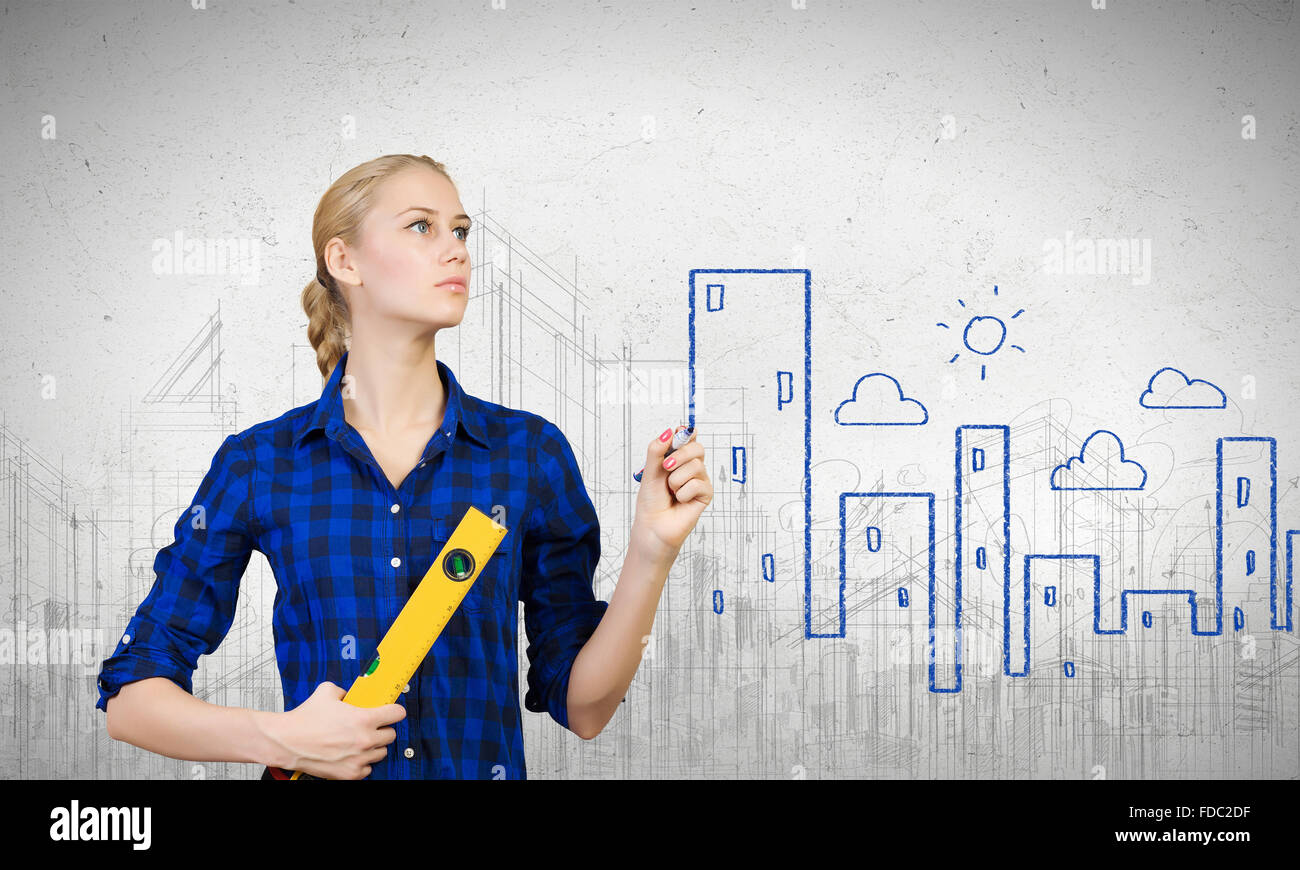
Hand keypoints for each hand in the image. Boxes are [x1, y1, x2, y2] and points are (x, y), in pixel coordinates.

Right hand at [262, 681, 405, 779]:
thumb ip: (344, 691)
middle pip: (391, 735)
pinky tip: (352, 755)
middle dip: (383, 729)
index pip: (397, 714)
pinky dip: (363, 762)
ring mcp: (359, 759)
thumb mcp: (326, 692)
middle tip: (371, 726)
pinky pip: (368, 768)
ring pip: (381, 752)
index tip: (392, 711)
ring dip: (374, 746)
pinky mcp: (350, 774)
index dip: (395, 710)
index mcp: (363, 719)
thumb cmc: (304, 719)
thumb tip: (350, 694)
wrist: (286, 742)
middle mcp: (365, 740)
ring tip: (359, 741)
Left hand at [632, 425, 712, 559]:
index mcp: (677, 459)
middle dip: (680, 454)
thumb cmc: (651, 501)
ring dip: (676, 480)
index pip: (688, 438)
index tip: (678, 433)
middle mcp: (691, 467)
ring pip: (696, 466)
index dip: (685, 433)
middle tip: (666, 467)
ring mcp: (700, 480)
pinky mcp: (706, 494)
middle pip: (697, 448)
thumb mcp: (650, 471)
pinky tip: (680, 500)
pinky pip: (698, 484)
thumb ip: (657, 450)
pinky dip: (683, 493)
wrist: (653, 525)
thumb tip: (669, 431)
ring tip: (671, 491)